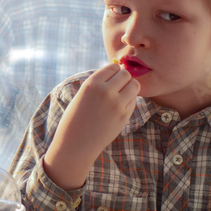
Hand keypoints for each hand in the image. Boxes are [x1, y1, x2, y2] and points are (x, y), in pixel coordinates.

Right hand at [43, 63, 139, 189]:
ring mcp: (116, 105)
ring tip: (121, 96)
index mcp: (92, 84)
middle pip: (126, 74)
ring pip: (134, 85)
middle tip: (116, 89)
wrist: (76, 143)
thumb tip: (120, 72)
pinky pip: (133, 101)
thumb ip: (100, 83)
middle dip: (123, 79)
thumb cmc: (77, 117)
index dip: (113, 72)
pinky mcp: (124, 116)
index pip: (113, 67)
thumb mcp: (83, 94)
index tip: (110, 80)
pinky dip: (129, 101)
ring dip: (130, 88)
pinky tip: (118, 109)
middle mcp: (105, 92)